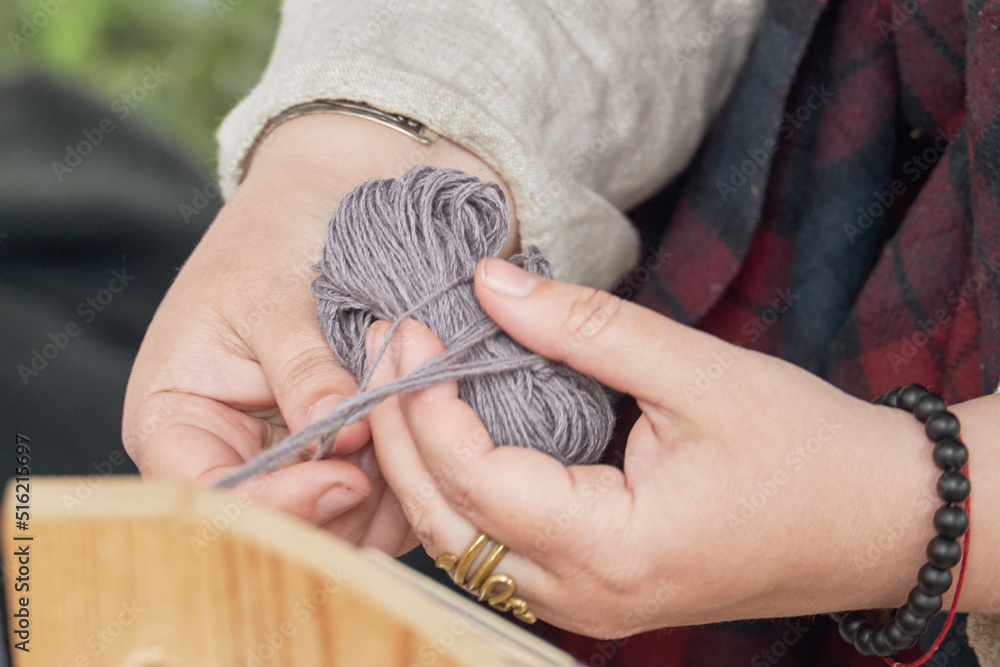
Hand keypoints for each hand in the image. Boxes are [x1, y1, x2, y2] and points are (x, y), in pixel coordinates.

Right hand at [122, 114, 516, 553]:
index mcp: (176, 422)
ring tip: (416, 422)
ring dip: (386, 486)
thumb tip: (339, 440)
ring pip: (339, 519)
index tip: (344, 481)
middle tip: (397, 451)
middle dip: (344, 497)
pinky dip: (408, 472)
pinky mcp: (347, 456)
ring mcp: (294, 462)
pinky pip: (380, 495)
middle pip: (281, 523)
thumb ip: (303, 374)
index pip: (214, 498)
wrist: (332, 201)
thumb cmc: (276, 235)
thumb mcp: (274, 297)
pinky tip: (428, 426)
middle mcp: (231, 455)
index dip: (276, 506)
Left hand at [362, 256, 968, 636]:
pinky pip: (496, 550)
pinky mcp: (593, 591)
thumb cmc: (805, 450)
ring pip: (461, 546)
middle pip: (447, 523)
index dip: (428, 402)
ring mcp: (586, 605)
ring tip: (406, 381)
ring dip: (422, 465)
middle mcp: (585, 596)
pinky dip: (460, 492)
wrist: (876, 520)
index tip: (411, 329)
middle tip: (390, 345)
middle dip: (403, 434)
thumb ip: (583, 327)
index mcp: (613, 548)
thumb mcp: (695, 371)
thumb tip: (488, 281)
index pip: (476, 479)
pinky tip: (451, 432)